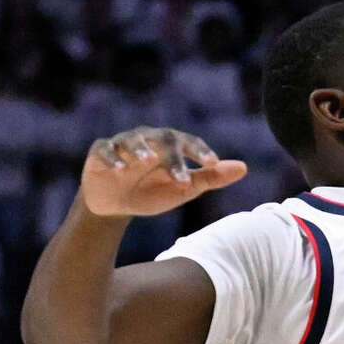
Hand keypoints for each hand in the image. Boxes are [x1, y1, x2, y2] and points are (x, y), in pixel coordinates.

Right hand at [81, 127, 246, 217]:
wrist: (116, 204)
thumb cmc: (153, 192)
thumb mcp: (183, 189)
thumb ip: (211, 178)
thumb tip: (243, 168)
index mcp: (171, 145)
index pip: (189, 142)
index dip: (200, 151)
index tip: (212, 163)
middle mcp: (149, 139)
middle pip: (163, 139)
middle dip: (173, 157)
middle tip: (182, 178)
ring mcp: (123, 143)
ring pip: (133, 139)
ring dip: (141, 149)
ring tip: (148, 161)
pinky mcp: (100, 151)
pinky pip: (105, 150)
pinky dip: (112, 158)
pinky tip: (119, 170)